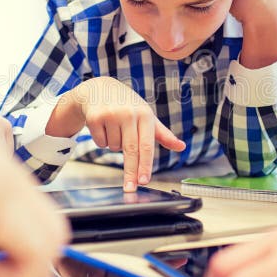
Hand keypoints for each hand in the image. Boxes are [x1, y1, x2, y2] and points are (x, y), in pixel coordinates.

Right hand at [56, 77, 184, 191]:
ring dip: (114, 144)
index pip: (147, 145)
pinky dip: (102, 140)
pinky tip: (104, 126)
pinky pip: (100, 142)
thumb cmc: (128, 105)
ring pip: (113, 147)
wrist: (100, 88)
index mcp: (145, 114)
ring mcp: (111, 114)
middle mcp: (129, 113)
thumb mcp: (146, 116)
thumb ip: (163, 134)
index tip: (144, 180)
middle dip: (131, 172)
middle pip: (130, 150)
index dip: (145, 165)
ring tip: (115, 128)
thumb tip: (182, 147)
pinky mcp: (95, 117)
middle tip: (130, 188)